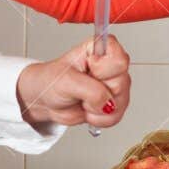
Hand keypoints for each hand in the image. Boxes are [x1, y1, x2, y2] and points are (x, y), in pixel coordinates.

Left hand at [16, 36, 131, 128]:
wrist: (46, 100)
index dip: (105, 69)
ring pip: (121, 101)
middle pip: (122, 82)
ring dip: (98, 108)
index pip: (120, 58)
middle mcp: (111, 67)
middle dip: (100, 92)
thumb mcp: (67, 81)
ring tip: (83, 99)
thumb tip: (108, 104)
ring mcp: (114, 86)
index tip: (90, 69)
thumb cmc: (52, 82)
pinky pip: (116, 116)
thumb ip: (91, 90)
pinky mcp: (114, 104)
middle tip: (83, 88)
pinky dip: (98, 118)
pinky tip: (87, 110)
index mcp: (100, 50)